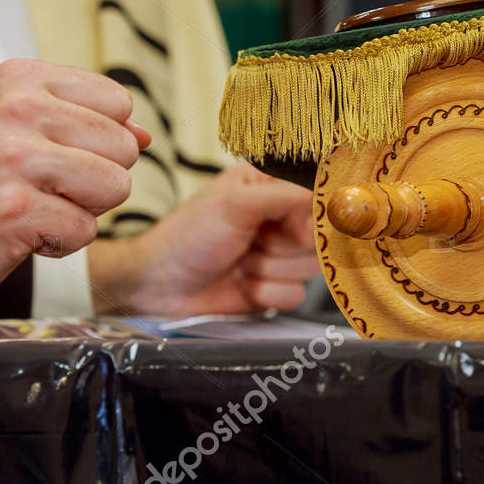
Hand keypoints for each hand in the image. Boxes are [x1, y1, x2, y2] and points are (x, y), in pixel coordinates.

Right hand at [0, 59, 148, 330]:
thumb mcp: (19, 130)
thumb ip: (86, 124)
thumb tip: (144, 135)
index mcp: (20, 80)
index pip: (119, 102)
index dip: (101, 139)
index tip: (55, 153)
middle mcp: (15, 110)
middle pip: (124, 147)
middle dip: (96, 178)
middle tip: (43, 187)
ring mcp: (12, 159)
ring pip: (115, 187)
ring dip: (84, 210)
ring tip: (36, 207)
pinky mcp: (13, 210)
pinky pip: (86, 229)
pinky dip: (61, 242)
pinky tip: (22, 233)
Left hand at [88, 164, 317, 316]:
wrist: (160, 284)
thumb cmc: (186, 236)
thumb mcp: (234, 204)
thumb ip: (284, 196)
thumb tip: (324, 204)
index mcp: (271, 187)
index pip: (318, 196)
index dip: (312, 214)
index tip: (294, 225)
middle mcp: (280, 219)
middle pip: (318, 237)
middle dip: (281, 246)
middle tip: (250, 241)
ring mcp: (279, 255)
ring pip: (309, 268)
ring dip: (268, 270)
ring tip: (240, 262)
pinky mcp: (276, 287)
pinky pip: (295, 295)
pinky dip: (265, 293)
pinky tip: (242, 284)